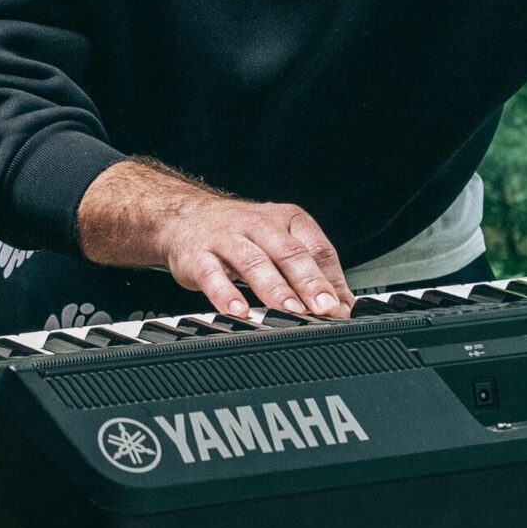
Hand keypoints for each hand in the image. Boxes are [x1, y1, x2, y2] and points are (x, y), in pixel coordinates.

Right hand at [161, 190, 353, 319]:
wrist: (183, 216)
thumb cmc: (240, 234)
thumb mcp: (279, 242)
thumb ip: (311, 272)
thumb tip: (343, 306)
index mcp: (285, 219)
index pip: (316, 247)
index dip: (331, 279)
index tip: (340, 308)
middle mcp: (256, 224)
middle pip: (288, 252)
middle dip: (308, 281)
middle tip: (324, 308)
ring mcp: (225, 238)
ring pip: (253, 261)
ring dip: (274, 288)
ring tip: (292, 312)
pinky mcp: (197, 256)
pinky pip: (212, 275)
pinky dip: (225, 294)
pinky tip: (238, 311)